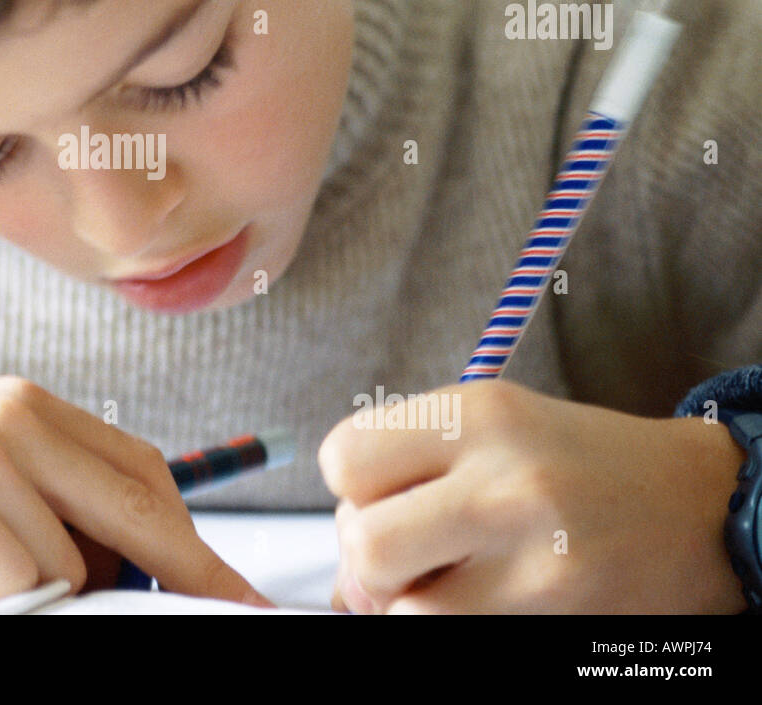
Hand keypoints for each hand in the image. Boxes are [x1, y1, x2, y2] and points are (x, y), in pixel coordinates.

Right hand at [0, 375, 271, 611]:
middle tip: (223, 614)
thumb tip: (143, 575)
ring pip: (70, 566)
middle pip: (137, 509)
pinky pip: (14, 584)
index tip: (232, 592)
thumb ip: (57, 515)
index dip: (189, 540)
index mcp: (29, 406)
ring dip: (20, 597)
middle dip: (178, 576)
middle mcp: (13, 412)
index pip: (142, 473)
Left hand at [318, 379, 746, 612]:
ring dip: (410, 602)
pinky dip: (450, 623)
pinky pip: (454, 633)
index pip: (344, 457)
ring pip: (404, 608)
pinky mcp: (557, 609)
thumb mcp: (490, 429)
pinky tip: (483, 599)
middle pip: (363, 541)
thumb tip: (345, 584)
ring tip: (449, 579)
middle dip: (369, 558)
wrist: (700, 505)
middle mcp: (503, 477)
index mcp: (477, 411)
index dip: (350, 488)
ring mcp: (534, 551)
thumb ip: (407, 477)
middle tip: (408, 552)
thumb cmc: (575, 463)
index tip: (382, 495)